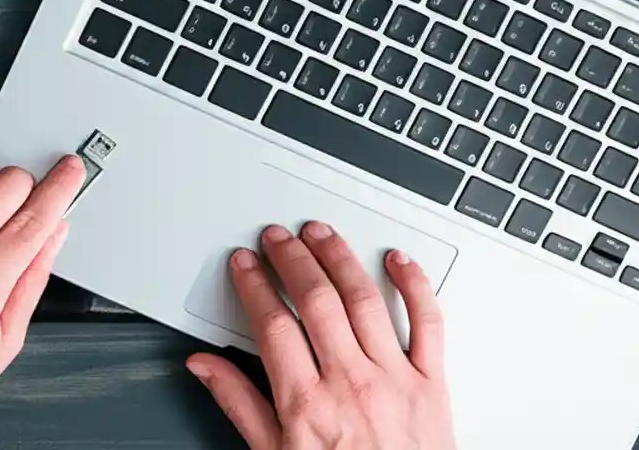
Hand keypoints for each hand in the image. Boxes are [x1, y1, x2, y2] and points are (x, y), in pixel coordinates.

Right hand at [186, 222, 454, 449]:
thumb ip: (239, 404)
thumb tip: (206, 366)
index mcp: (307, 404)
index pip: (272, 324)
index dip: (254, 285)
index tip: (244, 264)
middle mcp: (351, 385)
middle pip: (317, 301)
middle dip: (292, 259)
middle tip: (276, 237)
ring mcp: (395, 380)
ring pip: (364, 300)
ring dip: (339, 258)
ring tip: (320, 234)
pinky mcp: (433, 384)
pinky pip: (428, 322)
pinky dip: (414, 285)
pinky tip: (397, 260)